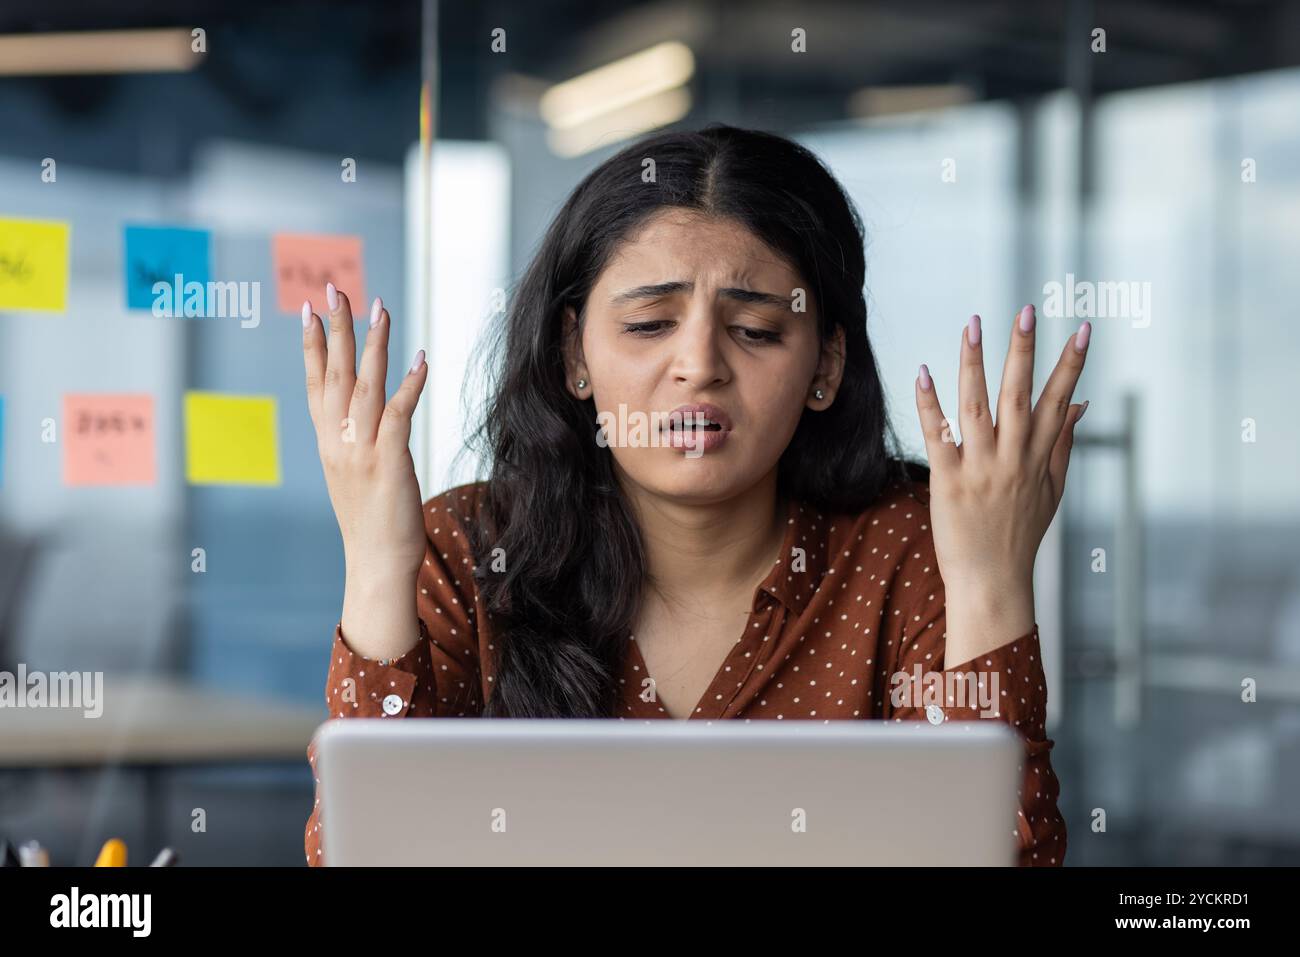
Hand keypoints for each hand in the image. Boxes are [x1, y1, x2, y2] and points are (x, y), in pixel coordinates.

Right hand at [302, 283, 429, 582]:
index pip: (315, 384)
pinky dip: (409, 384)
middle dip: (334, 329)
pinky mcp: (389, 462)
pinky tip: (419, 358)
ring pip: (365, 386)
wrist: (375, 565)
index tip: (307, 309)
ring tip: (379, 308)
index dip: (312, 346)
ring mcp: (361, 451)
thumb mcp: (353, 477)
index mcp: (327, 444)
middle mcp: (338, 442)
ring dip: (373, 345)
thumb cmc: (371, 524)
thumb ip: (353, 444)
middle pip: (335, 375)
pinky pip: (398, 414)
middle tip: (334, 289)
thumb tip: (361, 420)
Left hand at [914, 305, 1090, 663]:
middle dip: (1024, 351)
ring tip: (973, 324)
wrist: (992, 583)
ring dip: (974, 363)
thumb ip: (1062, 444)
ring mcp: (980, 469)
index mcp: (1038, 458)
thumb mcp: (1051, 491)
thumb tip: (1079, 404)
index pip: (1059, 401)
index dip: (1072, 365)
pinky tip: (924, 372)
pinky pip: (938, 435)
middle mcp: (1012, 459)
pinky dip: (931, 404)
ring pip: (977, 407)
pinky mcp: (948, 481)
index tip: (1084, 329)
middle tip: (1026, 311)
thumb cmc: (1020, 536)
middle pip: (1019, 396)